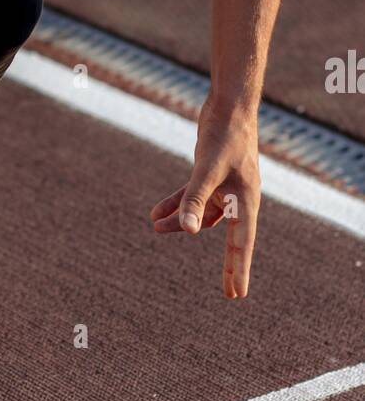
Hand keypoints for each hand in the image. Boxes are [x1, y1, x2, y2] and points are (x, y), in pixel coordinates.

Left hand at [150, 100, 260, 298]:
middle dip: (227, 264)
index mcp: (246, 202)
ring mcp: (225, 188)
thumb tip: (189, 232)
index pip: (242, 244)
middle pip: (231, 239)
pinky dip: (176, 205)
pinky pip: (193, 198)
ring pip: (202, 215)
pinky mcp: (211, 175)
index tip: (238, 295)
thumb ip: (195, 201)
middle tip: (229, 293)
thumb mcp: (206, 170)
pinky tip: (154, 214)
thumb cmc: (225, 136)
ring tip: (155, 228)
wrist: (229, 105)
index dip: (238, 270)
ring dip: (180, 222)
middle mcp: (239, 199)